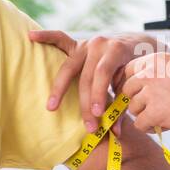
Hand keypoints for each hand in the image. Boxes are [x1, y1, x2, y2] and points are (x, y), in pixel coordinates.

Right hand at [29, 29, 157, 133]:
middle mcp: (99, 44)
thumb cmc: (134, 68)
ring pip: (68, 67)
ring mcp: (86, 43)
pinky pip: (59, 38)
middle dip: (85, 103)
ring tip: (51, 107)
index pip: (102, 74)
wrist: (138, 45)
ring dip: (59, 88)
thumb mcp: (132, 84)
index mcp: (115, 50)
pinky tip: (30, 37)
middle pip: (85, 76)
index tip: (97, 115)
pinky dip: (45, 36)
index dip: (98, 94)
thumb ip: (123, 105)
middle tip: (87, 126)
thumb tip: (116, 133)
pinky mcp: (77, 45)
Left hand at [120, 51, 169, 133]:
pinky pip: (139, 124)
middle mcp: (149, 73)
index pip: (129, 70)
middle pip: (127, 90)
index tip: (142, 93)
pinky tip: (164, 125)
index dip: (134, 84)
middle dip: (138, 100)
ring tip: (164, 116)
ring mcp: (150, 93)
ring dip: (145, 115)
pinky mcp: (154, 112)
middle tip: (154, 108)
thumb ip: (159, 73)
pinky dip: (150, 128)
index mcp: (156, 60)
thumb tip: (141, 88)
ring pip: (132, 108)